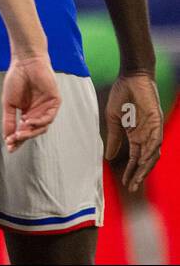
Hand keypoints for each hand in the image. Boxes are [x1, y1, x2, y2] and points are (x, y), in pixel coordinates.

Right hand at [2, 54, 60, 151]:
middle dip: (24, 137)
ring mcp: (47, 108)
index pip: (24, 130)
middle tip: (14, 141)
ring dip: (31, 131)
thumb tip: (7, 137)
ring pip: (42, 127)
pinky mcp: (55, 102)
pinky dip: (39, 121)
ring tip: (20, 132)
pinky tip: (29, 122)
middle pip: (34, 131)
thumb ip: (9, 120)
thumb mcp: (9, 103)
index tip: (9, 147)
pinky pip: (49, 117)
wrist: (25, 63)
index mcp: (28, 112)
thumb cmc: (16, 80)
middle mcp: (38, 112)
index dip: (17, 139)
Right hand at [105, 73, 163, 191]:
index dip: (130, 171)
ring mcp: (152, 130)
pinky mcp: (156, 122)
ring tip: (137, 179)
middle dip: (138, 175)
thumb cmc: (122, 95)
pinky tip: (143, 161)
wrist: (131, 78)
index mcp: (134, 136)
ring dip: (145, 167)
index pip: (134, 158)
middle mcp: (145, 136)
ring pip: (151, 154)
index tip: (126, 184)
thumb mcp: (113, 119)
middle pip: (144, 160)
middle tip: (132, 188)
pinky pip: (155, 140)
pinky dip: (150, 151)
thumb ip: (114, 138)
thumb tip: (109, 157)